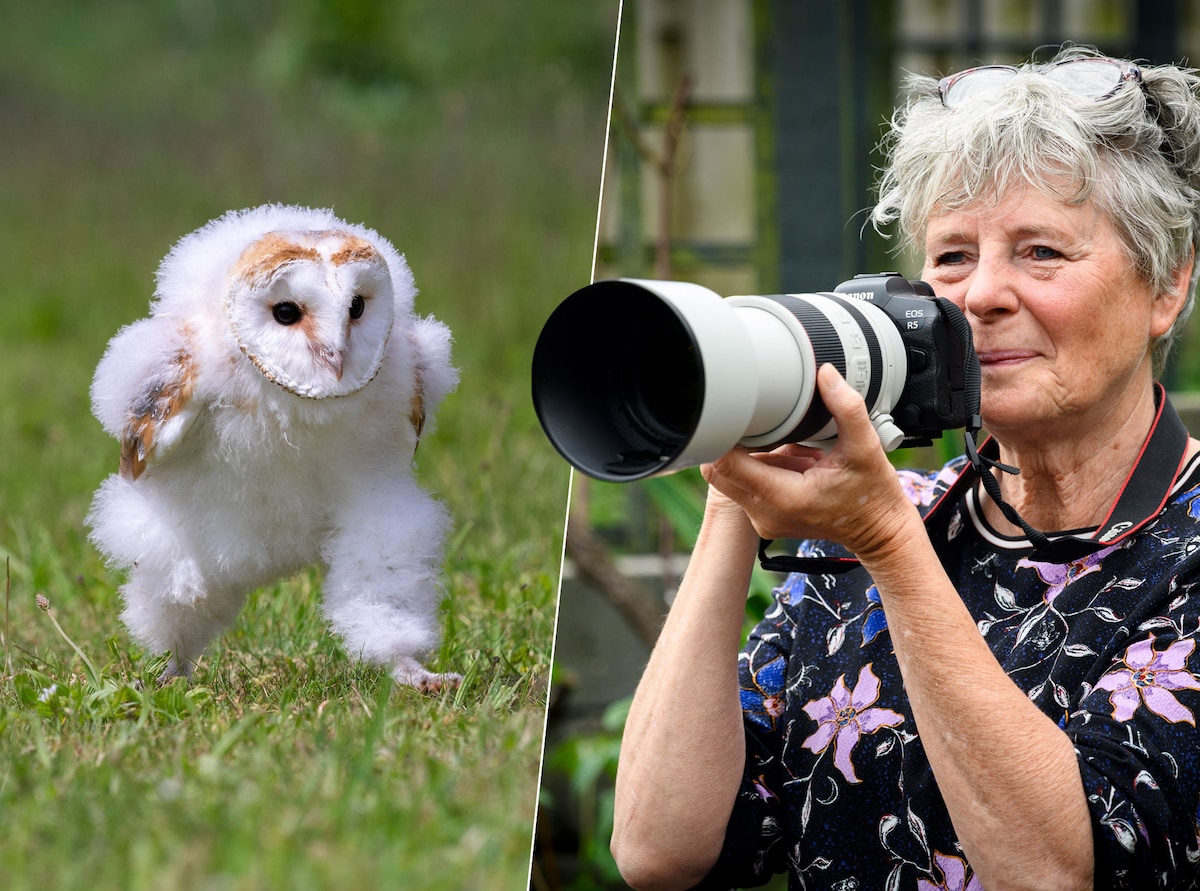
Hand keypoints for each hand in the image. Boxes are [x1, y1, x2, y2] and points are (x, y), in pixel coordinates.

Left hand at [699, 364, 918, 558]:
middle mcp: (766, 512)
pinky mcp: (765, 519)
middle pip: (718, 472)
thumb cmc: (873, 494)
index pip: (725, 464)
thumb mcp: (865, 446)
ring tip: (792, 451)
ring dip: (751, 457)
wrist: (880, 531)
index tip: (739, 417)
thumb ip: (845, 407)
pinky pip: (745, 487)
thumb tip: (825, 374)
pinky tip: (794, 464)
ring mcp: (763, 519)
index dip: (724, 436)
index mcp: (784, 496)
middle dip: (734, 445)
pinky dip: (761, 470)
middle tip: (766, 429)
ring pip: (730, 479)